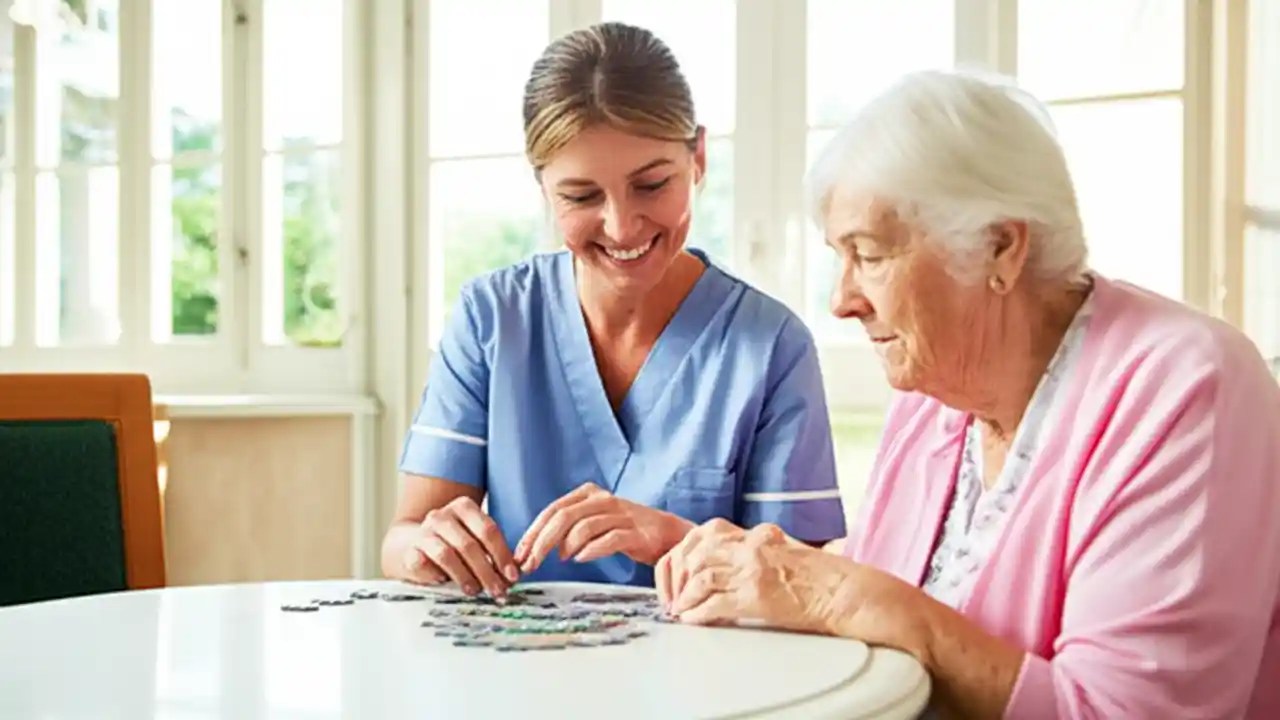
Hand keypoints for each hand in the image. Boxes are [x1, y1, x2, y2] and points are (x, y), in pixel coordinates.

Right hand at [401, 496, 519, 597]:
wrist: (412, 545)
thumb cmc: (452, 545)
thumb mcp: (475, 541)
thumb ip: (493, 554)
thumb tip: (513, 576)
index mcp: (464, 507)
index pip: (488, 530)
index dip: (502, 555)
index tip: (512, 576)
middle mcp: (442, 516)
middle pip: (469, 545)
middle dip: (487, 572)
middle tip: (498, 590)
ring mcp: (424, 532)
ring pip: (448, 556)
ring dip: (465, 577)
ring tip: (475, 591)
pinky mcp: (410, 551)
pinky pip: (425, 565)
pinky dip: (438, 577)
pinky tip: (446, 583)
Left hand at [514, 482, 693, 572]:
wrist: (668, 534)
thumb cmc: (626, 530)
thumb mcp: (594, 522)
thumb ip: (569, 529)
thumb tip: (542, 547)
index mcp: (589, 494)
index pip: (553, 510)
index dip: (533, 532)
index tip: (520, 555)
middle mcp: (603, 499)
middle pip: (563, 517)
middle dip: (541, 542)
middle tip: (530, 564)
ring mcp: (621, 514)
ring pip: (583, 527)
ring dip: (565, 546)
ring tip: (560, 560)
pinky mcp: (636, 532)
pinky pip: (608, 539)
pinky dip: (591, 550)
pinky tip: (581, 559)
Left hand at [655, 519, 868, 635]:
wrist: (844, 592)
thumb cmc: (821, 576)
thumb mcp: (784, 548)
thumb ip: (755, 548)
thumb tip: (729, 559)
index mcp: (756, 534)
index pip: (706, 533)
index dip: (684, 552)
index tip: (678, 568)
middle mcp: (750, 547)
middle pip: (696, 552)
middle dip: (678, 575)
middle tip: (673, 594)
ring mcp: (752, 571)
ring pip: (699, 576)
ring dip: (683, 597)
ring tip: (678, 610)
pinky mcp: (756, 597)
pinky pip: (714, 604)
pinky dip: (696, 613)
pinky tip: (691, 620)